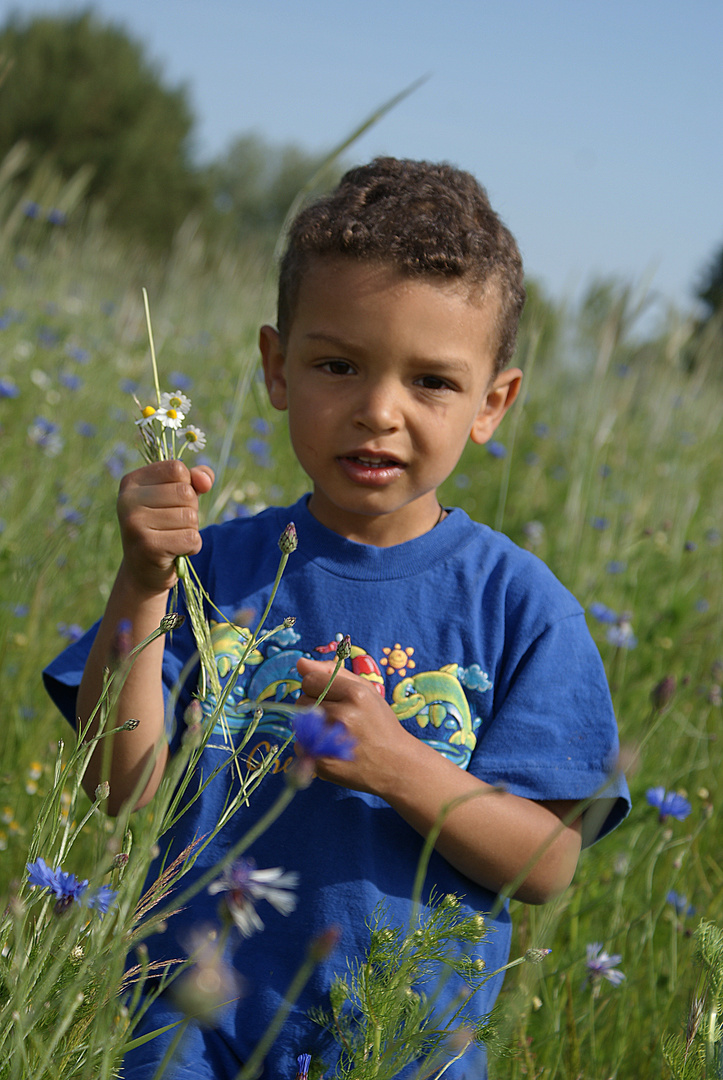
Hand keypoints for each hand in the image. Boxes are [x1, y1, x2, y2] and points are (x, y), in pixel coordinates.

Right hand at [117, 460, 213, 594]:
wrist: (144, 571)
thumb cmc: (164, 527)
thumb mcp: (178, 497)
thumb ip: (195, 479)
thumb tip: (205, 481)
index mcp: (131, 482)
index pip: (177, 469)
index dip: (187, 486)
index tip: (172, 502)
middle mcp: (127, 500)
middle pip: (186, 492)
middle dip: (190, 510)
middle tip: (172, 525)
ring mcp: (134, 523)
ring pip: (190, 516)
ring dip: (191, 530)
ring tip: (172, 538)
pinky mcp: (147, 546)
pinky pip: (191, 538)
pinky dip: (192, 547)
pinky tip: (176, 551)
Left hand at [295, 657, 411, 794]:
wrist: (395, 764)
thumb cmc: (379, 723)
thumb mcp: (365, 689)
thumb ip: (332, 672)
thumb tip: (300, 662)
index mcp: (355, 694)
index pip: (309, 680)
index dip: (318, 687)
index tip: (333, 698)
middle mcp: (343, 715)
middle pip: (302, 701)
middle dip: (315, 706)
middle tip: (337, 718)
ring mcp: (333, 741)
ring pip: (300, 723)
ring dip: (312, 726)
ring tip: (335, 733)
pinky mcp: (323, 763)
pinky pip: (300, 745)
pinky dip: (311, 746)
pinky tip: (331, 749)